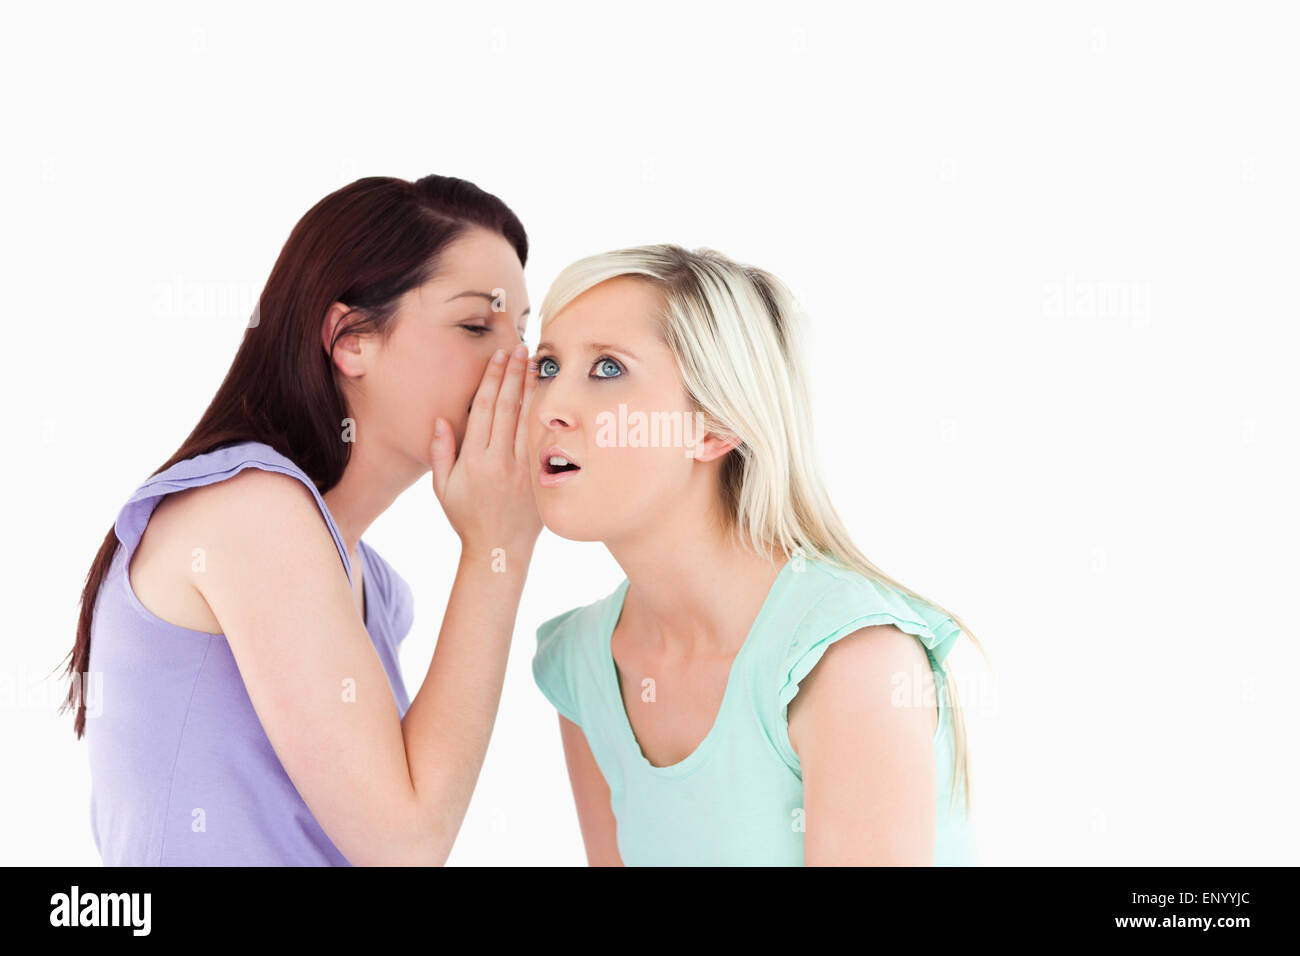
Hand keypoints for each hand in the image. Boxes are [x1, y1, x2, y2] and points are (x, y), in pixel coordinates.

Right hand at [429, 344, 541, 555]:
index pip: (484, 409)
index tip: (497, 358)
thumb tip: (441, 418)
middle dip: (513, 374)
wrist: (499, 550)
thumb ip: (441, 452)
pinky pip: (542, 439)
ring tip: (536, 363)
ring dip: (532, 388)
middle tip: (520, 349)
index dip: (491, 379)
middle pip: (507, 407)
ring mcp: (523, 469)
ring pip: (528, 419)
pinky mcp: (540, 477)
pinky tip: (549, 396)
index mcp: (474, 460)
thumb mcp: (442, 488)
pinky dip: (545, 415)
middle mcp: (499, 461)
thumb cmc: (467, 518)